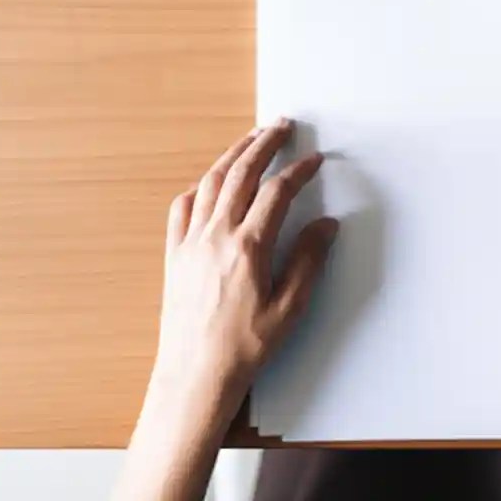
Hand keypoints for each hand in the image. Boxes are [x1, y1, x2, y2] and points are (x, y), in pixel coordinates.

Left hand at [149, 119, 336, 414]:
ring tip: (250, 139)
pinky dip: (200, 186)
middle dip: (264, 144)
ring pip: (211, 182)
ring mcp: (191, 242)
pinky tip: (209, 182)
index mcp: (248, 247)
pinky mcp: (175, 255)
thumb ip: (308, 261)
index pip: (277, 192)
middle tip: (282, 126)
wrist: (195, 374)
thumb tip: (325, 226)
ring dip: (232, 155)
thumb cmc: (243, 347)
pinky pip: (183, 207)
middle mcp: (215, 236)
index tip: (313, 160)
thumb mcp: (289, 308)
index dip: (298, 171)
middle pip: (241, 173)